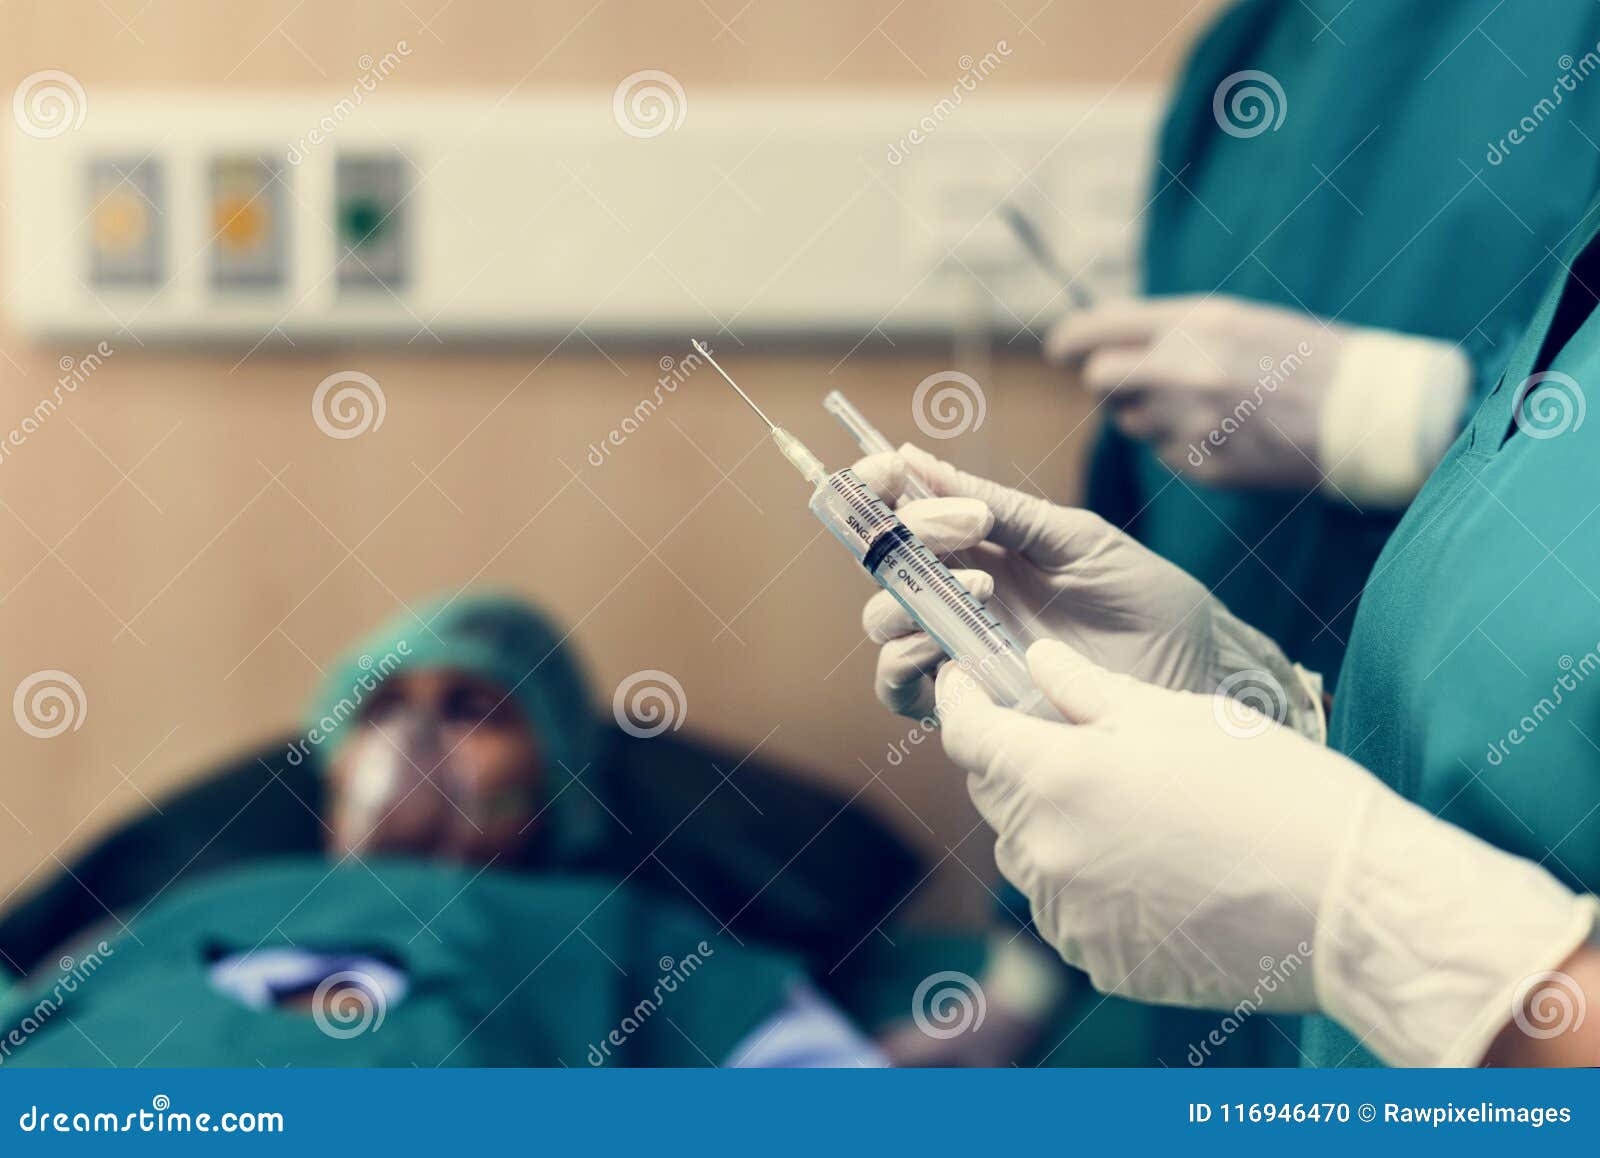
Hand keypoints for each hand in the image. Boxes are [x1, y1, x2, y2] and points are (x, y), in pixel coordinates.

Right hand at [854, 444, 1320, 734]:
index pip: (908, 510)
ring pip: (883, 622)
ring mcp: (958, 647)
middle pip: (884, 564)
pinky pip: (897, 688)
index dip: (880, 488)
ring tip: (978, 585)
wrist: (1190, 675)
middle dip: (893, 539)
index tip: (876, 469)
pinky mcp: (965, 702)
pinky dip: (901, 663)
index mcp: (984, 544)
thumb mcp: (1077, 538)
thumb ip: (1002, 509)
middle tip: (948, 527)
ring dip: (906, 597)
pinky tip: (941, 646)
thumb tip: (917, 463)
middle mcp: (961, 594)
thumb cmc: (1145, 601)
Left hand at [938, 642, 1597, 1065]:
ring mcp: (1070, 916)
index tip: (965, 678)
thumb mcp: (1173, 713)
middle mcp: (1045, 853)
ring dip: (1053, 824)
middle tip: (1066, 735)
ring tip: (1127, 806)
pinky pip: (1068, 911)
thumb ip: (1084, 687)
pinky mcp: (1104, 963)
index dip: (962, 698)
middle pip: (997, 795)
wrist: (1348, 901)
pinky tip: (1147, 866)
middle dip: (1018, 760)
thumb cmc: (1269, 786)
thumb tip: (1035, 661)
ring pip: (1031, 855)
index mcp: (1053, 778)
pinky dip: (1087, 885)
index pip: (967, 734)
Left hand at [1046, 295, 1468, 502]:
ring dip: (1149, 412)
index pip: (1099, 332)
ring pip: (1132, 422)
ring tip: (1205, 401)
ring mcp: (1194, 424)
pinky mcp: (1205, 467)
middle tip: (1130, 377)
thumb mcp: (1238, 319)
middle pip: (1100, 380)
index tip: (1060, 346)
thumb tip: (1103, 333)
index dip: (1071, 340)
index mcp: (1196, 325)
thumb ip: (1170, 326)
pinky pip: (1167, 453)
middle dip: (1107, 379)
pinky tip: (1228, 431)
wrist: (1367, 414)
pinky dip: (1184, 443)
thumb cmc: (1303, 355)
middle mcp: (1186, 373)